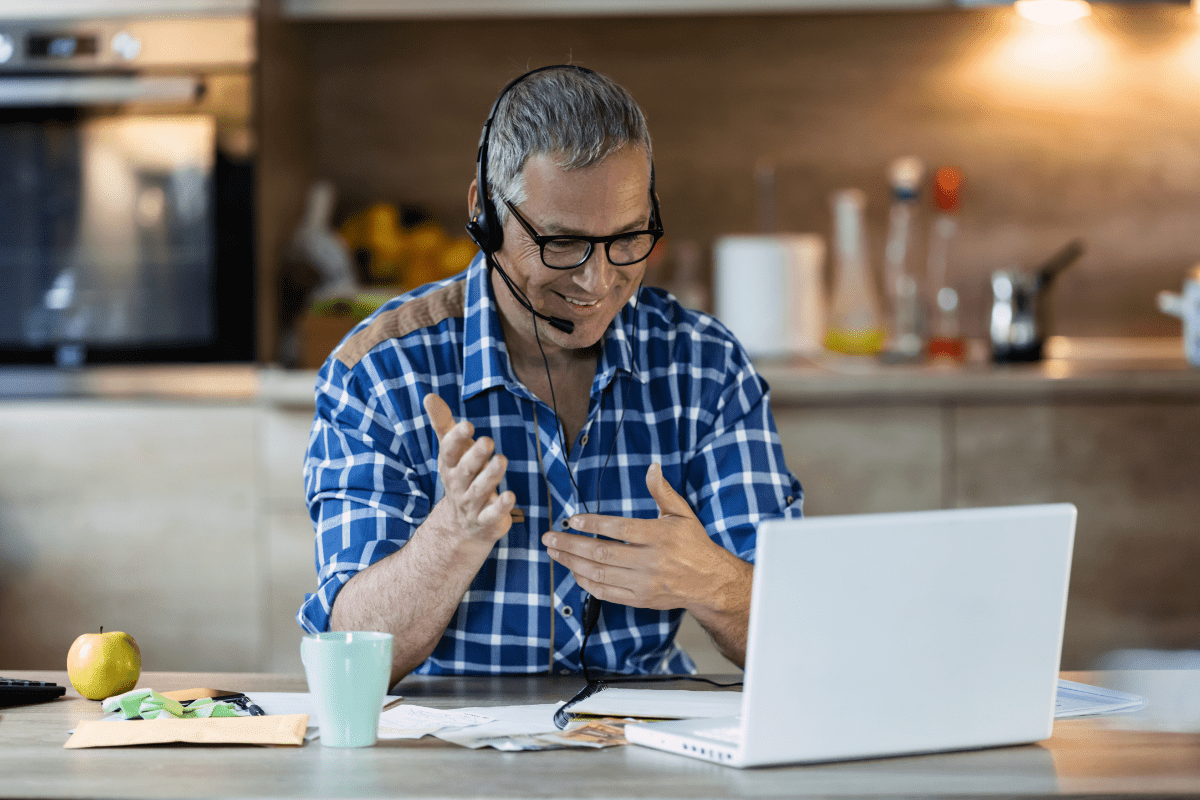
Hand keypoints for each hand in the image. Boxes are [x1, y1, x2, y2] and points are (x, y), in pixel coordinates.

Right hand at [423, 393, 514, 546]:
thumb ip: (443, 425)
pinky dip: (500, 506)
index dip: (457, 439)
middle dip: (475, 456)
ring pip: (480, 490)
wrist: (461, 527)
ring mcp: (472, 504)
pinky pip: (492, 514)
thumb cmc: (460, 477)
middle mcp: (458, 485)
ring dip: (491, 476)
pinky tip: (510, 496)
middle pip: (466, 470)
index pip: (449, 452)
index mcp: (450, 466)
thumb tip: (429, 396)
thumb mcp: (451, 452)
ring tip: (502, 460)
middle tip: (487, 441)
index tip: (468, 425)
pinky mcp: (487, 520)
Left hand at [541, 463, 748, 613]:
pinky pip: (606, 593)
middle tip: (549, 537)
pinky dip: (586, 582)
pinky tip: (573, 570)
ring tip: (554, 551)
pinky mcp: (640, 599)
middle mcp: (651, 562)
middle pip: (603, 554)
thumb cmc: (694, 544)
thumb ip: (663, 492)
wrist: (710, 582)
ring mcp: (644, 584)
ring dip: (572, 563)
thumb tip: (652, 467)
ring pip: (600, 574)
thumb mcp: (682, 513)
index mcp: (660, 537)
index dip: (593, 525)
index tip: (572, 519)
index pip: (620, 530)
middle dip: (571, 545)